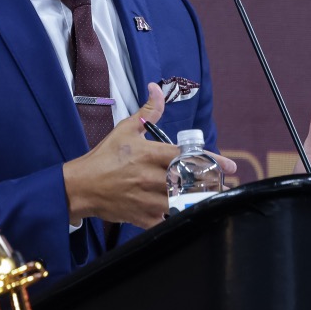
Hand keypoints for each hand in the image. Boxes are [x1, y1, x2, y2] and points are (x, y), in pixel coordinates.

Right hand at [63, 83, 235, 227]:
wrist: (81, 186)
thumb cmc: (104, 157)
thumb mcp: (126, 129)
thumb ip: (149, 112)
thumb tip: (157, 88)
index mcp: (150, 154)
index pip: (187, 156)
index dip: (211, 161)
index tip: (230, 165)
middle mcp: (151, 178)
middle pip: (190, 183)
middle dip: (211, 185)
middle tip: (226, 185)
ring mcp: (147, 200)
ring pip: (182, 203)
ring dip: (198, 202)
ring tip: (214, 200)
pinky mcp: (142, 218)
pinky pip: (167, 221)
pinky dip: (178, 218)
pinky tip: (188, 215)